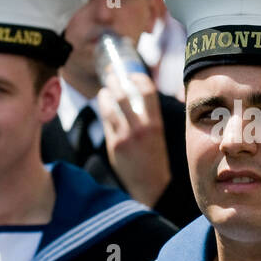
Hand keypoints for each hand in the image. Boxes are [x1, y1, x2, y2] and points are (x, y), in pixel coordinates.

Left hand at [98, 72, 171, 207]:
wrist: (151, 185)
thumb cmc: (155, 158)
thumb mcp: (158, 135)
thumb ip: (148, 116)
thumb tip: (137, 97)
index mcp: (156, 123)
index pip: (147, 91)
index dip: (139, 78)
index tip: (132, 75)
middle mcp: (141, 127)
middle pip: (124, 94)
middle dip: (115, 81)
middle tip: (111, 76)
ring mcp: (126, 136)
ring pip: (111, 107)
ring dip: (105, 94)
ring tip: (104, 90)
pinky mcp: (114, 145)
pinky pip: (106, 121)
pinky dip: (103, 110)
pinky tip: (103, 105)